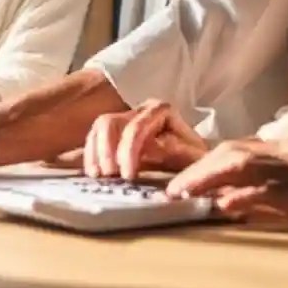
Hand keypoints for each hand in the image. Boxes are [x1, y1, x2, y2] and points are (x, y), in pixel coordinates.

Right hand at [83, 100, 207, 178]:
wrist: (196, 162)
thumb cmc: (194, 159)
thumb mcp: (189, 156)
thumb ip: (168, 149)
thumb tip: (146, 150)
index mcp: (160, 111)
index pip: (135, 128)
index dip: (128, 152)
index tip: (127, 177)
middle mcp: (139, 111)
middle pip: (110, 123)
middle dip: (106, 151)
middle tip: (109, 176)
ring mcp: (125, 119)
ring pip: (98, 129)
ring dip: (95, 153)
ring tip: (97, 176)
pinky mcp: (116, 134)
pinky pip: (95, 139)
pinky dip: (91, 156)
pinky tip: (93, 173)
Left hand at [166, 139, 287, 229]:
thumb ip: (265, 185)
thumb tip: (226, 199)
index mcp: (281, 149)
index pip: (231, 149)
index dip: (200, 164)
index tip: (177, 181)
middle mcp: (285, 152)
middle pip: (229, 152)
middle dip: (195, 170)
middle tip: (170, 190)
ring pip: (241, 165)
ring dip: (206, 179)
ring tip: (182, 194)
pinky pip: (270, 190)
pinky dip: (243, 197)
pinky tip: (223, 206)